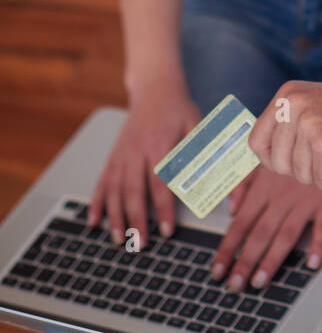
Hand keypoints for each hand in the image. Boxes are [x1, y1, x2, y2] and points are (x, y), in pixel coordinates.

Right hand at [88, 84, 201, 246]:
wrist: (154, 88)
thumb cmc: (179, 110)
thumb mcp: (198, 127)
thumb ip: (205, 155)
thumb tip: (216, 183)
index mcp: (160, 143)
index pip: (160, 181)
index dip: (164, 208)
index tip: (167, 230)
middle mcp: (136, 150)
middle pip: (133, 190)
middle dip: (137, 220)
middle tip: (142, 244)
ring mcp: (121, 154)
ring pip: (114, 190)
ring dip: (115, 217)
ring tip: (120, 240)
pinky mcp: (113, 156)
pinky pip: (101, 182)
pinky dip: (96, 203)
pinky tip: (94, 221)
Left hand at [209, 165, 321, 291]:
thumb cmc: (298, 149)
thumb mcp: (267, 158)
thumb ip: (246, 182)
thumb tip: (231, 208)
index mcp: (265, 187)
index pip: (241, 222)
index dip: (228, 247)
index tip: (217, 269)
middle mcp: (282, 196)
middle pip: (260, 233)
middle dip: (244, 261)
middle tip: (234, 286)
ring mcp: (306, 200)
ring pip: (286, 234)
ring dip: (272, 260)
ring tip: (260, 282)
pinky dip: (319, 245)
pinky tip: (311, 264)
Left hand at [249, 77, 321, 189]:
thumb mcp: (316, 107)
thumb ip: (289, 125)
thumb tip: (263, 157)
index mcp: (288, 94)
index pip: (256, 141)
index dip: (273, 159)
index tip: (291, 160)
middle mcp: (293, 106)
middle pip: (277, 164)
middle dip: (304, 168)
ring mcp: (309, 126)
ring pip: (300, 176)